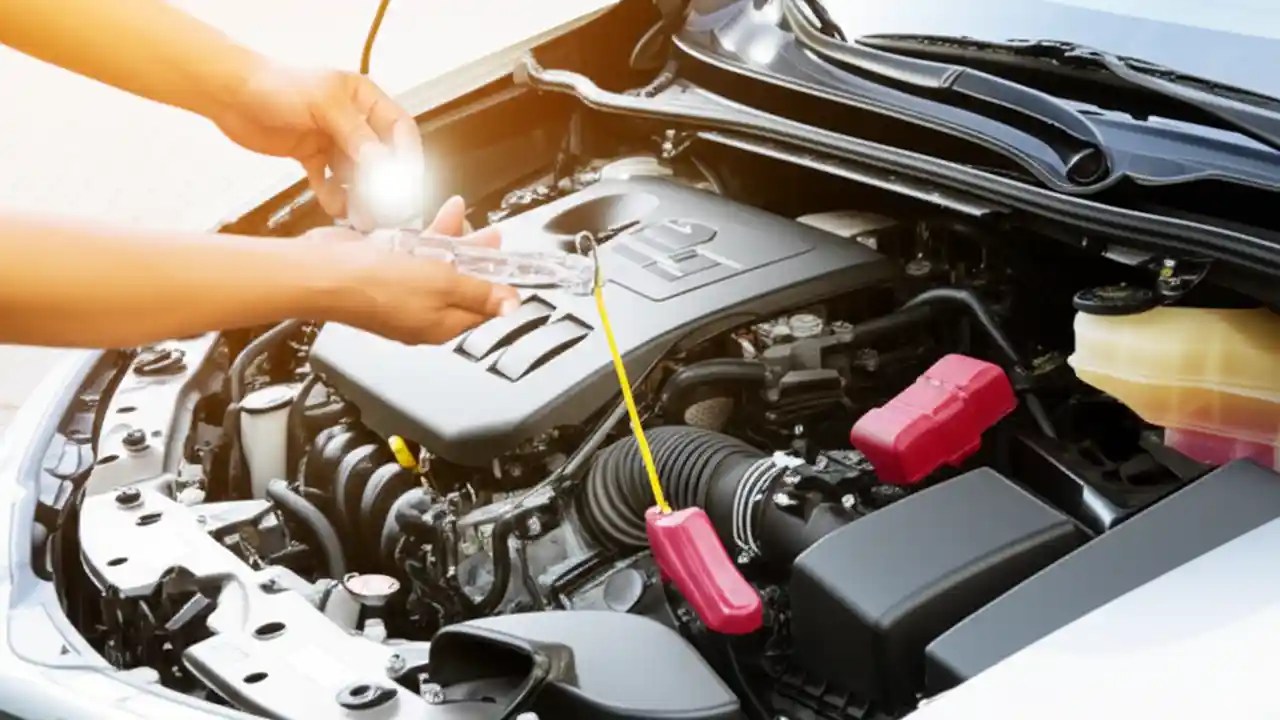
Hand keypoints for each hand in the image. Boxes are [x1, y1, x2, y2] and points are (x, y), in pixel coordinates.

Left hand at [214, 61, 419, 218]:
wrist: (229, 94)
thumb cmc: (276, 85)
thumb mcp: (323, 103)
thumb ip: (355, 133)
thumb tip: (385, 164)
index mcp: (364, 97)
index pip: (399, 128)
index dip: (408, 156)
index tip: (409, 183)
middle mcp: (353, 120)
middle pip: (382, 157)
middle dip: (384, 184)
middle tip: (386, 209)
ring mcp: (332, 140)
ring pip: (357, 175)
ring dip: (360, 196)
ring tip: (360, 216)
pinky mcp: (312, 157)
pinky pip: (331, 183)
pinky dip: (334, 197)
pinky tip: (333, 208)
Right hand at [307, 197, 518, 344]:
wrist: (322, 273)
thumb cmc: (374, 287)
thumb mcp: (443, 285)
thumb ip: (478, 293)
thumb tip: (509, 305)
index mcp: (440, 326)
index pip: (481, 310)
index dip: (496, 286)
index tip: (507, 265)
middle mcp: (420, 314)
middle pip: (459, 285)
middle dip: (477, 258)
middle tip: (490, 238)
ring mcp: (400, 294)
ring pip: (435, 266)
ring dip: (452, 240)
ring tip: (464, 217)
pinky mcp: (381, 272)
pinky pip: (411, 255)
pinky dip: (424, 236)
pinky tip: (428, 222)